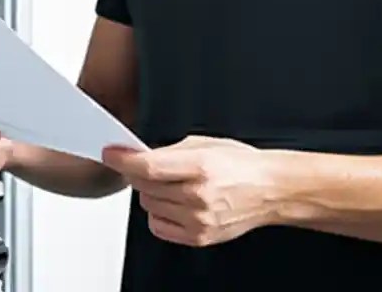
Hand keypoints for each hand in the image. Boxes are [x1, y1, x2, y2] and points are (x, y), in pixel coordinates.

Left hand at [101, 135, 282, 246]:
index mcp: (201, 167)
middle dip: (139, 174)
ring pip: (148, 205)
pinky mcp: (199, 237)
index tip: (110, 153)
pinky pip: (158, 226)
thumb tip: (141, 155)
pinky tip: (173, 203)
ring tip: (171, 185)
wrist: (271, 190)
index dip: (124, 160)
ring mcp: (198, 219)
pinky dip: (159, 213)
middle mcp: (199, 195)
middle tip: (148, 167)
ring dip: (151, 193)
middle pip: (144, 187)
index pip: (149, 166)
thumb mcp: (208, 144)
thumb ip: (172, 151)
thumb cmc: (242, 165)